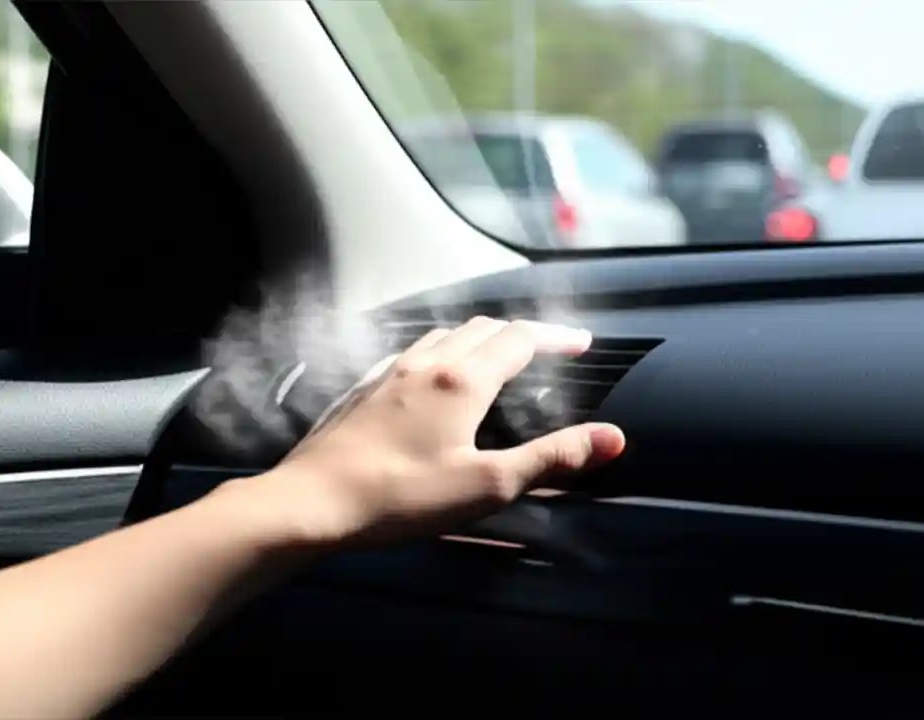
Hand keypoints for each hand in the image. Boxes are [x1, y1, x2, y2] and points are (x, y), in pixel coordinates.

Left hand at [248, 316, 626, 545]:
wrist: (311, 501)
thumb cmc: (401, 497)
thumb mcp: (488, 485)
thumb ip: (551, 458)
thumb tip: (612, 437)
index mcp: (462, 381)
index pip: (519, 339)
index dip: (555, 337)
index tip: (581, 342)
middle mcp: (425, 365)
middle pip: (482, 329)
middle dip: (519, 333)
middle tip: (545, 348)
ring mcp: (387, 374)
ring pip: (442, 337)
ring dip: (477, 338)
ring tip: (495, 355)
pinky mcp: (361, 391)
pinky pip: (409, 354)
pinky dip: (438, 352)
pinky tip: (430, 374)